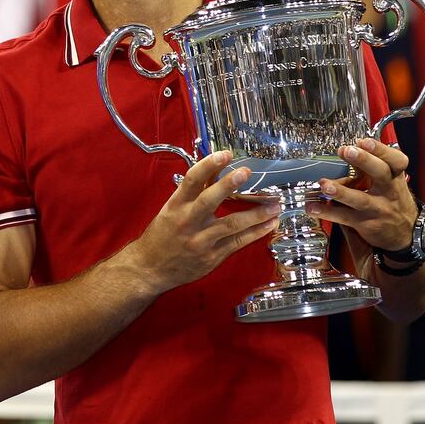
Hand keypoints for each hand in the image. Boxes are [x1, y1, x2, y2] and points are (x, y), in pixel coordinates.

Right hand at [130, 151, 279, 293]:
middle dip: (229, 185)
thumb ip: (192, 193)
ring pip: (231, 224)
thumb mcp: (171, 210)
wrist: (151, 269)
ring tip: (274, 204)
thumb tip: (213, 171)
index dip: (208, 165)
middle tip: (247, 172)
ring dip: (255, 214)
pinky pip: (237, 242)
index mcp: (175, 207)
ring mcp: (201, 241)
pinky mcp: (212, 257)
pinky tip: (269, 224)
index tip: (224, 154)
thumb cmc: (160, 237)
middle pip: (209, 200)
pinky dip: (255, 233)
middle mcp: (187, 222)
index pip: (191, 181)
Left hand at [309, 138, 416, 250]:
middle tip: (347, 151)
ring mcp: (377, 209)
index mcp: (395, 177)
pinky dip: (326, 212)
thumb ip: (371, 166)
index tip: (364, 141)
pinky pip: (344, 217)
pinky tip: (313, 207)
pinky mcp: (365, 224)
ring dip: (341, 191)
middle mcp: (389, 192)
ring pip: (360, 199)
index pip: (396, 161)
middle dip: (364, 161)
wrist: (406, 233)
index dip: (382, 150)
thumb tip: (350, 147)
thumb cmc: (393, 201)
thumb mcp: (389, 182)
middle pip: (380, 173)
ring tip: (325, 184)